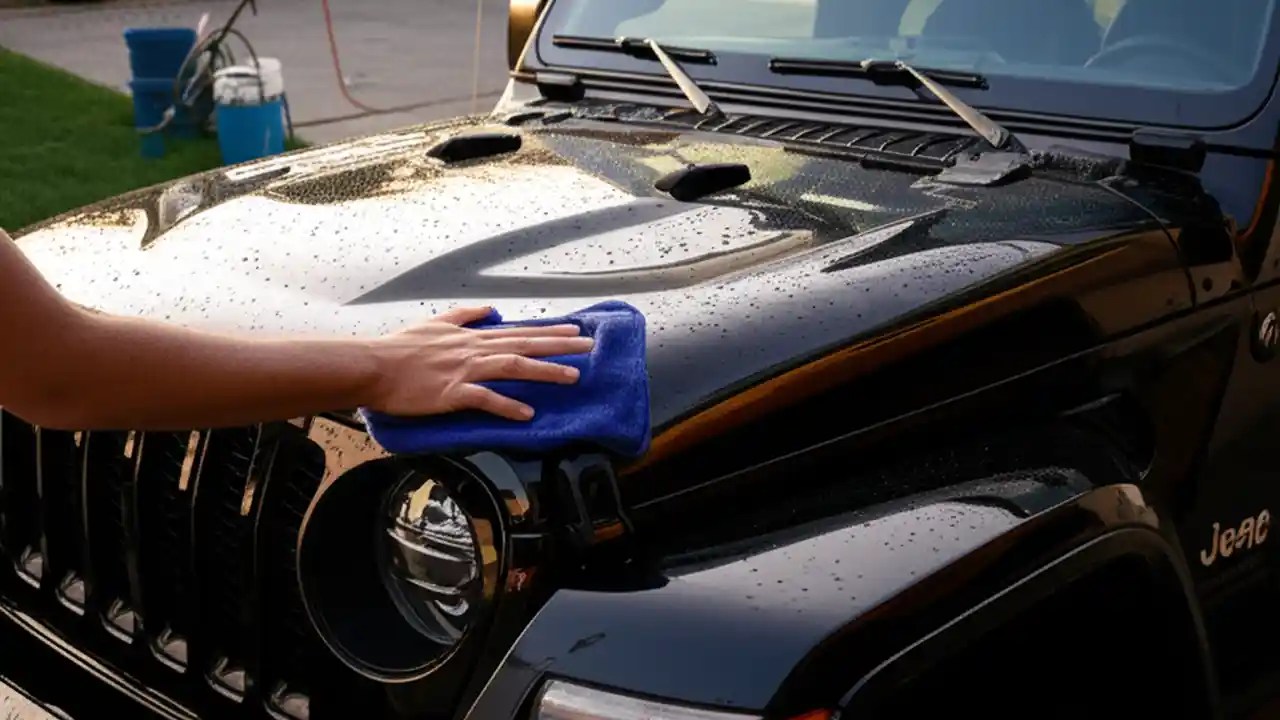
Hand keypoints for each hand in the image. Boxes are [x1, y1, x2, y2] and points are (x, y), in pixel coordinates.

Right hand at [367, 306, 593, 420]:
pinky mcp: (452, 393)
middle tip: (590, 347)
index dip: (549, 331)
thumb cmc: (400, 348)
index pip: (519, 332)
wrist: (372, 366)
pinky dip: (508, 405)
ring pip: (513, 367)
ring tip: (572, 377)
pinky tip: (528, 413)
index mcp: (471, 336)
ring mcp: (464, 370)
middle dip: (560, 346)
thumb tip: (490, 310)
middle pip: (525, 345)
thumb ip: (465, 316)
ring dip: (544, 372)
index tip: (576, 330)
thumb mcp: (436, 322)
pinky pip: (486, 399)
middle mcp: (474, 350)